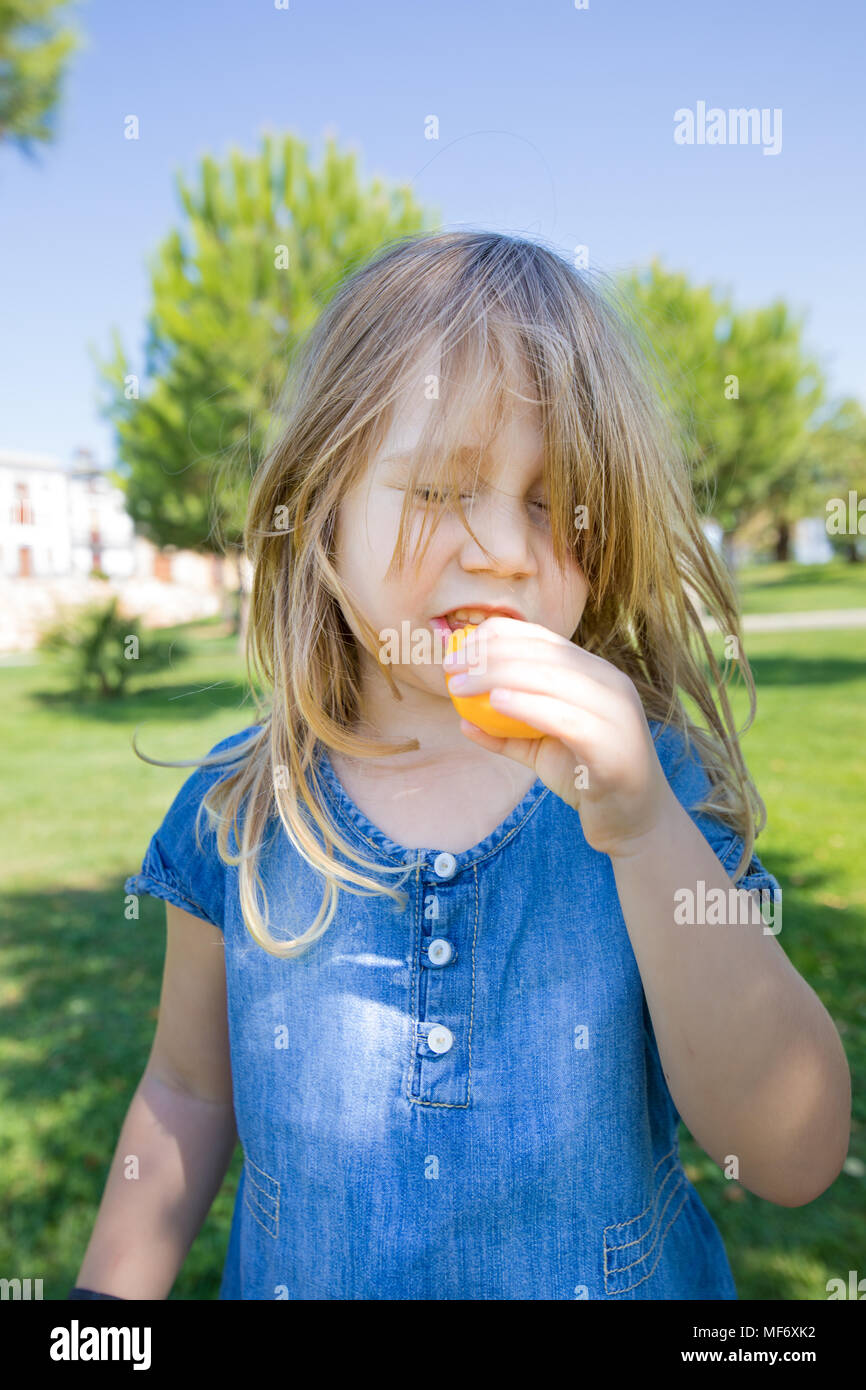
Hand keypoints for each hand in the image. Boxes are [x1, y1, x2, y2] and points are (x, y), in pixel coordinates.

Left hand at [442, 616, 676, 857]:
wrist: (636, 823)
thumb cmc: (587, 780)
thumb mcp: (542, 751)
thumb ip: (507, 733)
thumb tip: (462, 721)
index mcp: (596, 675)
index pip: (544, 638)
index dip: (497, 635)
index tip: (457, 648)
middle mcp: (611, 684)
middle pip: (543, 654)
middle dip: (489, 654)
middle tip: (450, 669)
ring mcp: (616, 712)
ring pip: (551, 679)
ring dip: (498, 675)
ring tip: (460, 686)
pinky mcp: (613, 745)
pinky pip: (565, 717)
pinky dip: (529, 706)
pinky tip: (496, 702)